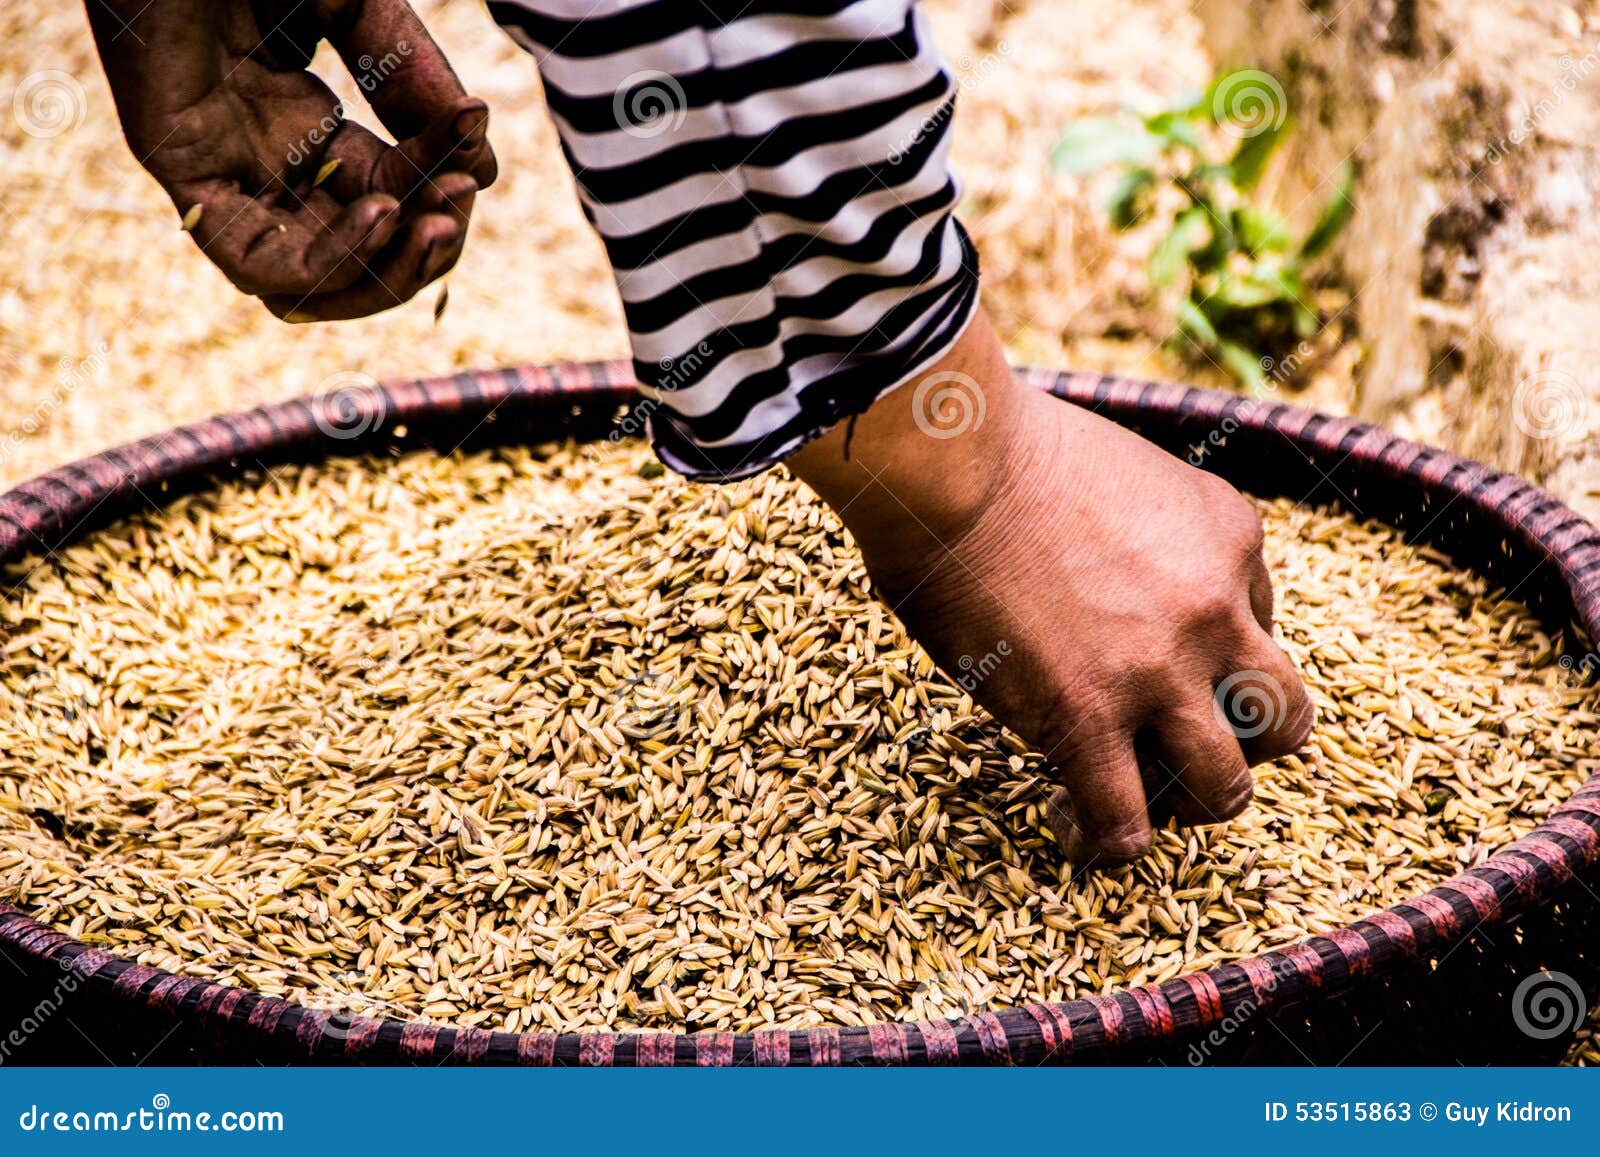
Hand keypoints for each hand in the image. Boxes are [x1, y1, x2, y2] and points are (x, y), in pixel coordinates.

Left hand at [85, 0, 497, 320]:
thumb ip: (412, 81)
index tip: (475, 137)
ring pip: (307, 284)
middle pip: (352, 260)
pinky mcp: (179, 165)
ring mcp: (219, 167)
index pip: (388, 190)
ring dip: (385, 275)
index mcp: (299, 124)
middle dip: (421, 252)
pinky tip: (381, 215)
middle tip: (460, 211)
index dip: (438, 182)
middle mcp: (259, 159)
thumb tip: (487, 177)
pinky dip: (327, 263)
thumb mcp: (358, 10)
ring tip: (433, 228)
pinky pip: (255, 261)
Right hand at [789, 309, 1313, 864]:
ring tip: (1135, 797)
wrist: (956, 460)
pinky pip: (1123, 822)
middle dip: (1238, 743)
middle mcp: (1216, 610)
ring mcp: (1158, 672)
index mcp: (1230, 536)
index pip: (1260, 627)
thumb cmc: (1005, 450)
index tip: (1153, 662)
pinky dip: (1104, 840)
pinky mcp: (1085, 717)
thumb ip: (1150, 530)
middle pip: (1281, 718)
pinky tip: (1067, 823)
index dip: (1210, 658)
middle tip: (1175, 741)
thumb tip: (1112, 584)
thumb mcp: (1127, 467)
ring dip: (1183, 803)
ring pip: (1226, 789)